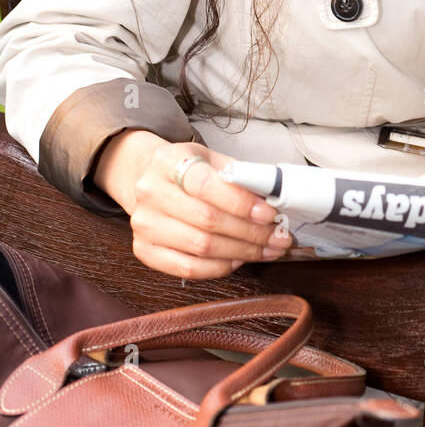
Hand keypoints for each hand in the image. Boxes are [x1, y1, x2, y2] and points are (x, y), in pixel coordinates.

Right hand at [92, 130, 294, 279]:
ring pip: (201, 247)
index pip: (207, 186)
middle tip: (278, 237)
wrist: (146, 178)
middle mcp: (150, 193)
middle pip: (207, 220)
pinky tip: (238, 259)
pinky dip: (219, 267)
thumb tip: (271, 200)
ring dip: (242, 252)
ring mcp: (144, 224)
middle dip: (251, 233)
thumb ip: (238, 176)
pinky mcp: (144, 250)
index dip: (242, 203)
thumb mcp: (210, 158)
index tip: (270, 213)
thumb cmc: (187, 169)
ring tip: (266, 250)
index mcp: (167, 162)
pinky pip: (188, 268)